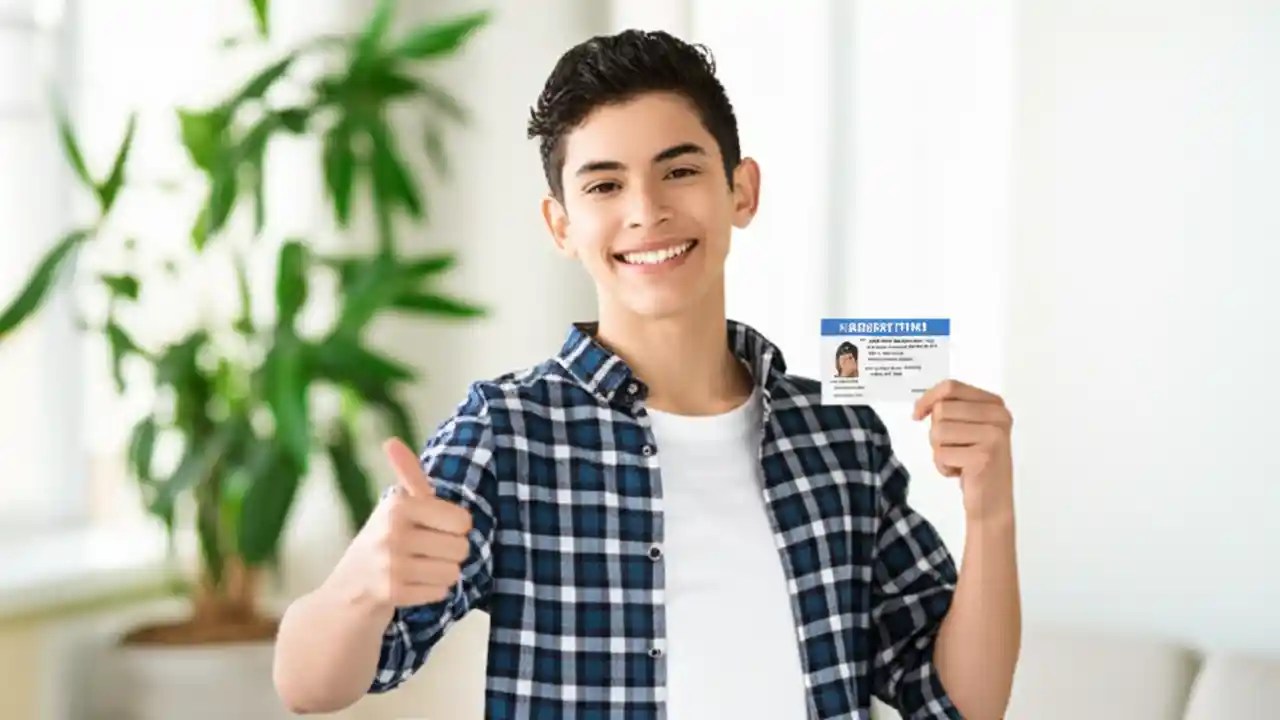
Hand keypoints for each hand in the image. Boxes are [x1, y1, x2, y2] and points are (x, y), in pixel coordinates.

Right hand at [324, 437, 473, 610]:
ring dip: (441, 574)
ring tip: (418, 570)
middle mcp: (392, 531)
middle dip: (450, 554)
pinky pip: (440, 592)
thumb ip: (407, 475)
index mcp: (398, 504)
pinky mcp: (391, 593)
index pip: (462, 520)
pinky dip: (432, 592)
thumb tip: (391, 441)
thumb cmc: (380, 544)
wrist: (344, 593)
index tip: (434, 529)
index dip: (455, 528)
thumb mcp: (394, 507)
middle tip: (424, 553)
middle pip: (462, 547)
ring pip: (453, 571)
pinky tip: (411, 586)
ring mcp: (390, 563)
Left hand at [912, 379, 1014, 522]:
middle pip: (942, 409)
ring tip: (959, 461)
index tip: (917, 413)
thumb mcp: (968, 429)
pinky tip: (961, 473)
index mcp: (995, 405)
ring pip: (938, 431)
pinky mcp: (983, 455)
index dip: (928, 398)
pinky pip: (941, 453)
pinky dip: (943, 467)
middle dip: (937, 433)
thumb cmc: (975, 465)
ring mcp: (993, 435)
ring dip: (940, 451)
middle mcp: (999, 416)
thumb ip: (952, 409)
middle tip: (955, 449)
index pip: (951, 387)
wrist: (993, 504)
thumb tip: (921, 405)